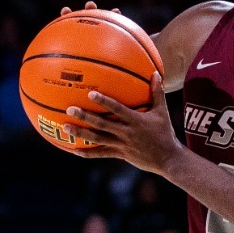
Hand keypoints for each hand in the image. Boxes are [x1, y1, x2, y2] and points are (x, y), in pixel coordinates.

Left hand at [63, 72, 181, 173]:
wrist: (168, 159)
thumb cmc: (165, 133)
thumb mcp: (162, 112)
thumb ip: (157, 93)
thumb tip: (155, 73)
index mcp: (136, 121)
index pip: (117, 109)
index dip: (104, 102)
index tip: (90, 94)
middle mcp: (126, 133)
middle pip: (102, 124)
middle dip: (85, 116)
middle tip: (70, 109)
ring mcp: (121, 145)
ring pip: (98, 139)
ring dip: (81, 133)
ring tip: (65, 127)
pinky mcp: (119, 154)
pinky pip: (100, 154)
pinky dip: (87, 153)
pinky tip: (74, 150)